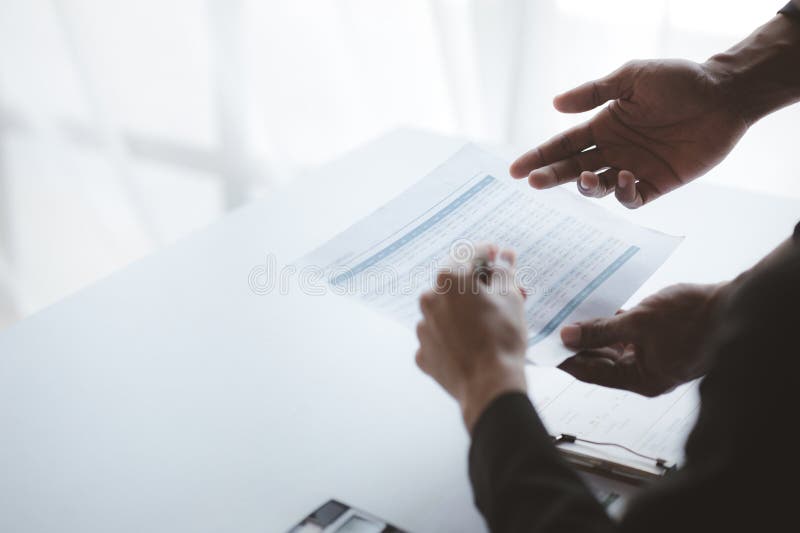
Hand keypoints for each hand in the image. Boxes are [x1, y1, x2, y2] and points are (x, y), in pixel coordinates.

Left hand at [415, 245, 527, 431]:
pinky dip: (453, 337)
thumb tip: (504, 257)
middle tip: (499, 291)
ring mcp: (423, 327)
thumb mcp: (510, 297)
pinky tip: (470, 344)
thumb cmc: (502, 338)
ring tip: (487, 324)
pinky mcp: (423, 352)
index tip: (497, 253)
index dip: (487, 251)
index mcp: (449, 279)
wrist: (490, 386)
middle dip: (477, 284)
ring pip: (445, 311)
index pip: (469, 254)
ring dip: (463, 311)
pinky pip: (439, 337)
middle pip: (455, 284)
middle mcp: (429, 299)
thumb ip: (504, 271)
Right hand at [510, 59, 747, 207]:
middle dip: (552, 176)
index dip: (539, 156)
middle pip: (573, 168)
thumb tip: (555, 104)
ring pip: (599, 187)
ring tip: (589, 176)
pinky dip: (624, 193)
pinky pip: (632, 198)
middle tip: (535, 182)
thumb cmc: (679, 80)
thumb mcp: (632, 77)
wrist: (725, 95)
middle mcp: (614, 149)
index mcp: (604, 124)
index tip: (516, 169)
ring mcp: (634, 168)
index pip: (563, 145)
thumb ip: (594, 92)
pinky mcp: (657, 183)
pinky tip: (626, 177)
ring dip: (588, 186)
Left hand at [558, 282, 727, 396]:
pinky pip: (626, 335)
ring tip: (564, 317)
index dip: (565, 359)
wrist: (733, 306)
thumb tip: (568, 336)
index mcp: (641, 379)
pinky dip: (610, 324)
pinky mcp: (657, 340)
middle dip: (574, 345)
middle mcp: (644, 372)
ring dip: (590, 333)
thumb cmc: (693, 318)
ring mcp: (652, 356)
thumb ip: (602, 330)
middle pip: (598, 360)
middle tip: (547, 329)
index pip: (591, 372)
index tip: (542, 348)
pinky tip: (592, 310)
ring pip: (611, 347)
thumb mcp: (640, 322)